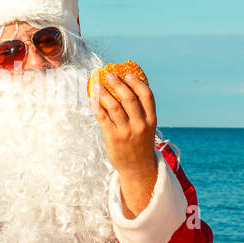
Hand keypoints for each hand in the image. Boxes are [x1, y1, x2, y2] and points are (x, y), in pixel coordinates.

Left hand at [89, 72, 157, 216]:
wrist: (138, 168)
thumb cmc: (140, 143)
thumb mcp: (146, 127)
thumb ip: (139, 111)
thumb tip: (124, 88)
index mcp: (151, 119)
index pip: (147, 96)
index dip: (137, 82)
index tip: (128, 75)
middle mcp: (140, 125)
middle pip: (129, 98)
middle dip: (117, 84)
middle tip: (108, 75)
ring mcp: (127, 132)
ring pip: (114, 106)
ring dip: (104, 93)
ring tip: (97, 85)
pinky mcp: (114, 139)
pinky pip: (103, 118)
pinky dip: (96, 106)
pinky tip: (92, 100)